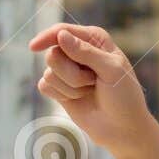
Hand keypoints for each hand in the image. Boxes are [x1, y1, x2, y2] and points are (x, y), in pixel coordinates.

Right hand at [27, 23, 154, 156]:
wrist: (122, 128)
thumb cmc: (124, 96)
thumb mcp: (111, 70)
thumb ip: (86, 52)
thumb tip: (60, 36)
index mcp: (93, 39)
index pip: (63, 31)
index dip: (47, 37)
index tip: (34, 47)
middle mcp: (77, 50)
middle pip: (53, 54)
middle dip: (71, 73)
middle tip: (93, 81)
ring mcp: (67, 69)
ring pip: (49, 72)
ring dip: (70, 87)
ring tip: (89, 90)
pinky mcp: (59, 88)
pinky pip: (44, 86)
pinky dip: (61, 95)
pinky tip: (78, 99)